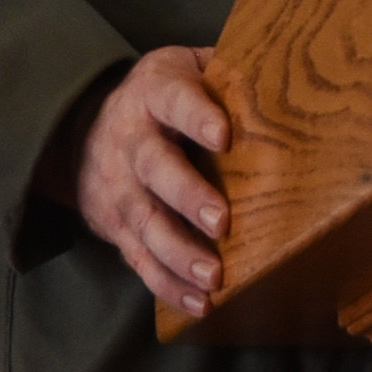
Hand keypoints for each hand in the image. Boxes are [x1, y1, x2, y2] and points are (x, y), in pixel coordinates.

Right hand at [76, 44, 231, 318]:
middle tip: (221, 221)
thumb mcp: (185, 69)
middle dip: (186, 195)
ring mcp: (119, 186)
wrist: (81, 131)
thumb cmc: (162, 100)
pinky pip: (139, 259)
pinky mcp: (116, 227)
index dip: (196, 116)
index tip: (223, 135)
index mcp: (153, 92)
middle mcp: (130, 139)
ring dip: (178, 251)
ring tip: (213, 275)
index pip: (174, 100)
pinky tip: (199, 302)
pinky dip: (167, 285)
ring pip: (144, 221)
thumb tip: (290, 80)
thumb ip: (226, 73)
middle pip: (153, 167)